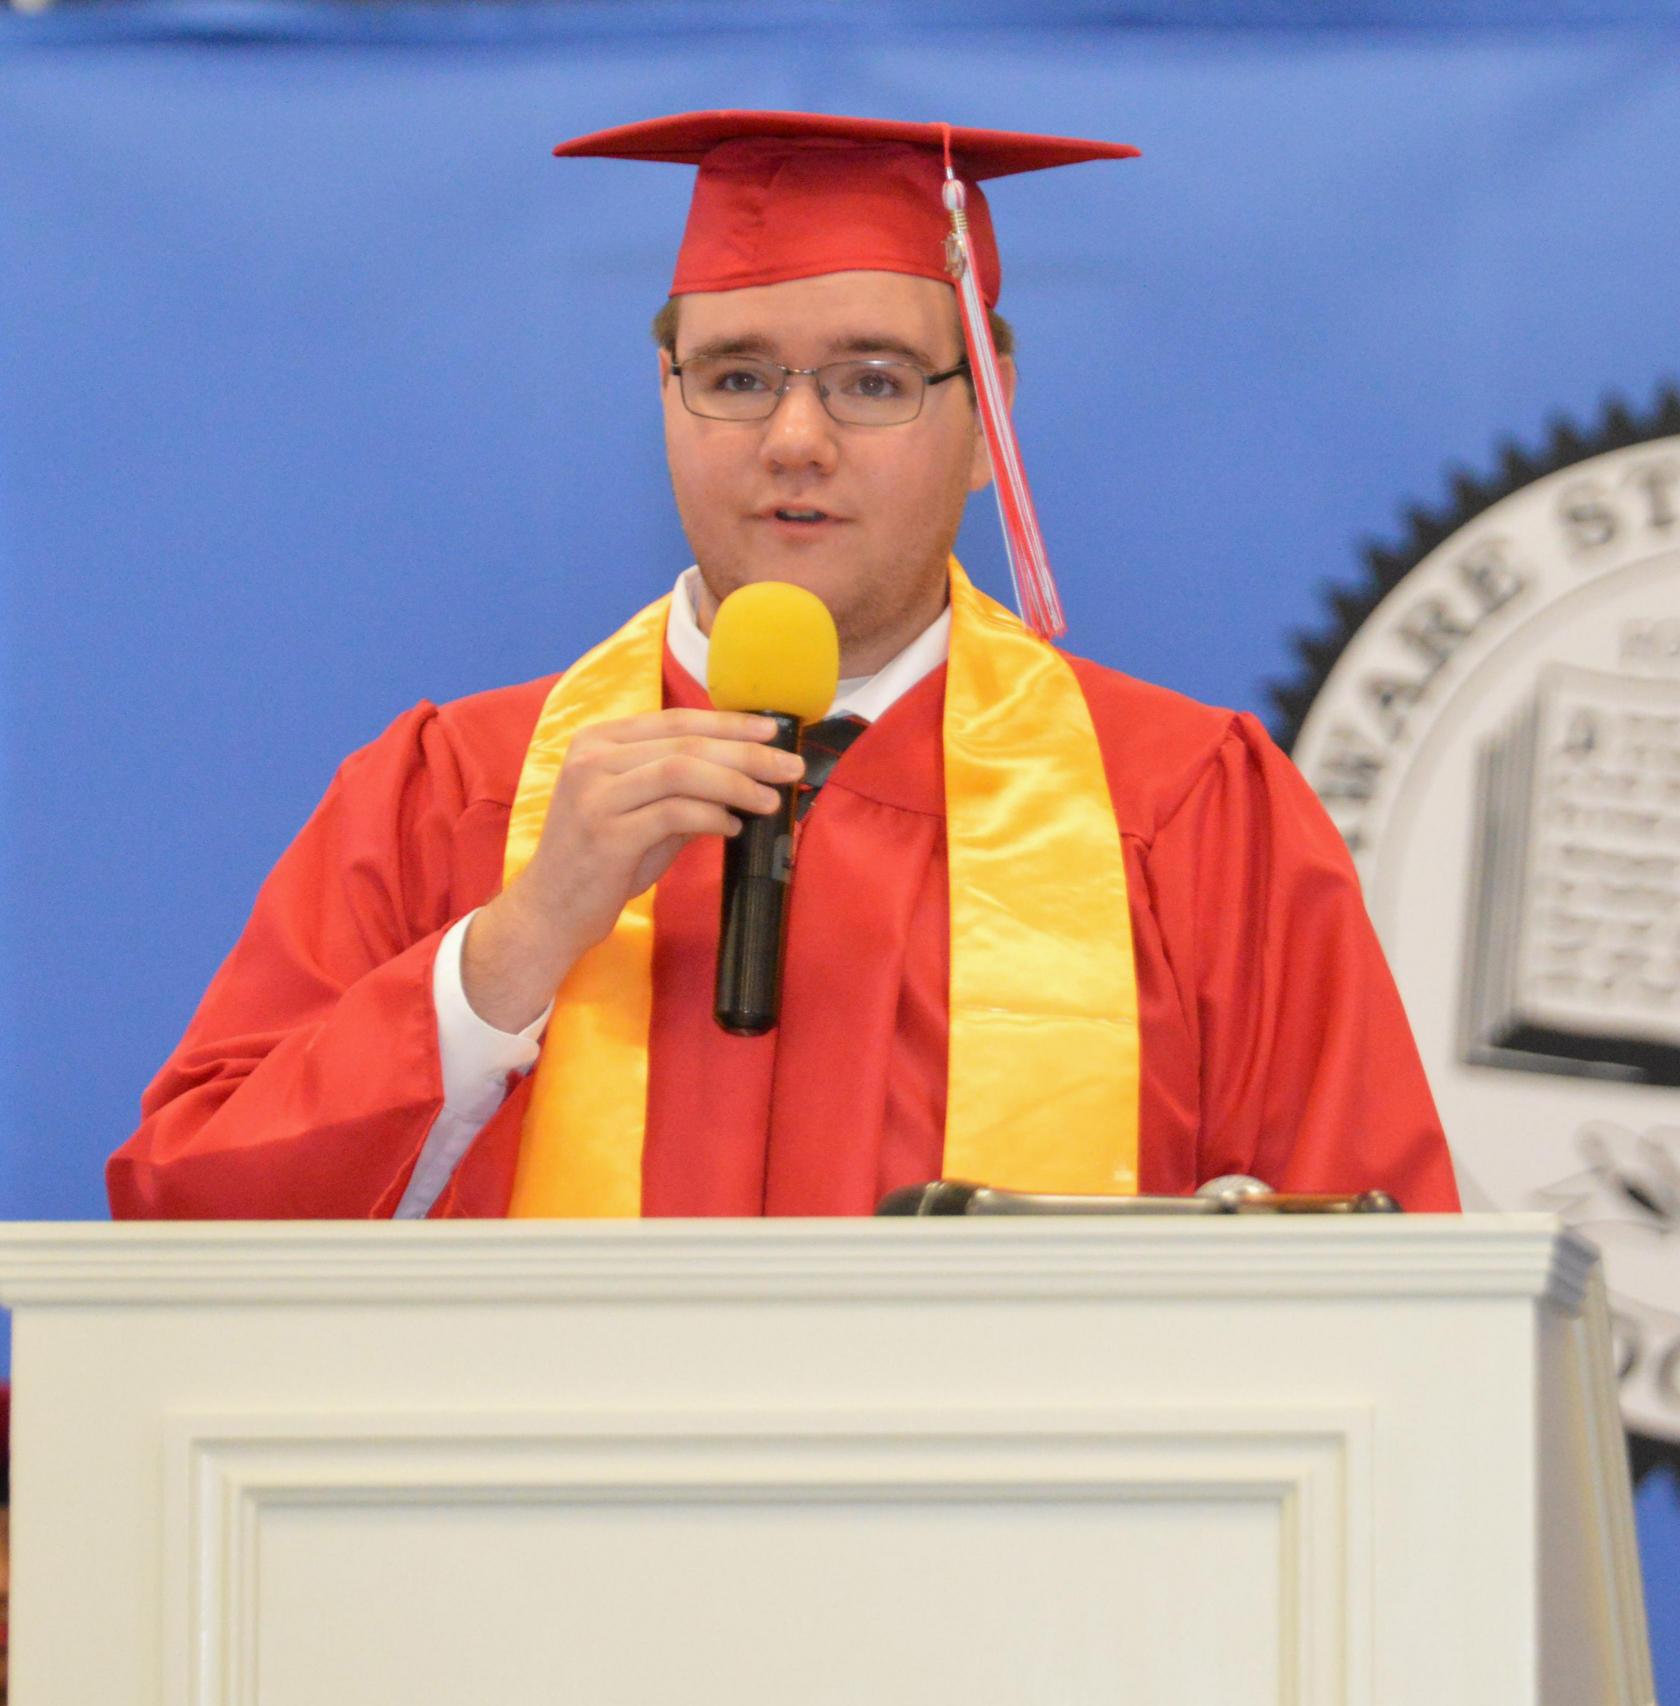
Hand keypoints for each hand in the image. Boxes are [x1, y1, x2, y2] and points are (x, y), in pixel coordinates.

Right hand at [461, 709, 803, 1031]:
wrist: (550, 911)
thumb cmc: (601, 860)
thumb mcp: (639, 810)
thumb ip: (682, 788)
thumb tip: (748, 772)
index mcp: (597, 741)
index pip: (676, 720)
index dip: (729, 723)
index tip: (773, 731)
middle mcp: (591, 759)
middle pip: (685, 742)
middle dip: (746, 753)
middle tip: (789, 766)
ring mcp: (594, 795)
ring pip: (682, 771)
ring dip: (736, 783)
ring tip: (769, 800)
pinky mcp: (606, 834)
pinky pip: (674, 813)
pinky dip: (711, 817)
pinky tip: (732, 827)